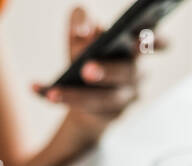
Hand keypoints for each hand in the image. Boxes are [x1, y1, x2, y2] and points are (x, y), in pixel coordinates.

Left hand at [31, 7, 152, 162]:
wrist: (90, 106)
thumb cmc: (91, 59)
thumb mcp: (82, 37)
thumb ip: (81, 23)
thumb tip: (84, 28)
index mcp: (135, 50)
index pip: (156, 43)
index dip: (156, 41)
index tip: (142, 38)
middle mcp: (136, 75)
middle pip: (126, 73)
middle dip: (107, 71)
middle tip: (86, 69)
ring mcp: (124, 100)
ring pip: (104, 99)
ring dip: (78, 95)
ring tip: (53, 92)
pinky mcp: (109, 117)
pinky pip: (83, 110)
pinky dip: (58, 98)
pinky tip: (36, 89)